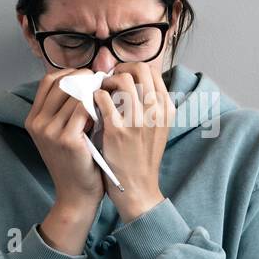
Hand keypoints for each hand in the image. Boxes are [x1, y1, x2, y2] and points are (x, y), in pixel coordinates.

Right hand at [24, 68, 103, 212]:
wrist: (77, 195)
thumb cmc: (76, 162)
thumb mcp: (63, 133)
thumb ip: (67, 107)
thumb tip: (89, 75)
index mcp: (33, 119)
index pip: (48, 80)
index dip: (71, 72)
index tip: (89, 75)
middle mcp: (37, 123)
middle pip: (62, 83)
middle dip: (86, 79)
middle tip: (104, 83)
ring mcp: (50, 132)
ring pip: (76, 95)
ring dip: (95, 92)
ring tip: (108, 98)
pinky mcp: (66, 139)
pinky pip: (84, 109)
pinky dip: (98, 106)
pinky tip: (108, 112)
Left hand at [94, 62, 173, 222]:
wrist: (138, 189)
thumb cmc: (141, 157)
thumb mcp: (155, 128)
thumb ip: (146, 104)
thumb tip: (128, 78)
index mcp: (166, 109)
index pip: (153, 71)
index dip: (133, 69)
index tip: (120, 77)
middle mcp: (156, 111)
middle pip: (140, 69)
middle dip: (120, 69)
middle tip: (108, 81)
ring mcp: (138, 120)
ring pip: (122, 79)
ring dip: (106, 81)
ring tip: (99, 92)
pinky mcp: (118, 130)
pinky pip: (103, 98)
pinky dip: (94, 97)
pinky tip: (92, 107)